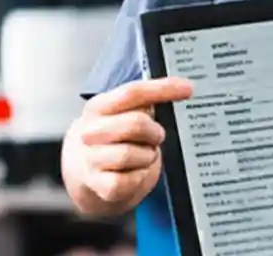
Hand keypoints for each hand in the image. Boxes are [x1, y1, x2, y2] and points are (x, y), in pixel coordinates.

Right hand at [65, 77, 193, 209]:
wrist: (83, 173)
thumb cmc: (112, 139)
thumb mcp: (121, 115)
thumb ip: (145, 102)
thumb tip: (183, 87)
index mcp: (97, 107)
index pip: (132, 93)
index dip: (162, 89)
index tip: (188, 89)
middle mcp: (89, 131)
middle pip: (135, 123)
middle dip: (154, 132)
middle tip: (156, 137)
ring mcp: (90, 159)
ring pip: (130, 154)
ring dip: (146, 156)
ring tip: (142, 156)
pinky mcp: (97, 185)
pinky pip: (129, 180)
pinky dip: (139, 177)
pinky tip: (134, 173)